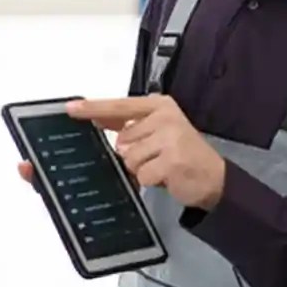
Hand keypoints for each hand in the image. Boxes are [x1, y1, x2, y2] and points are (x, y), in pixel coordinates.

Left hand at [67, 95, 226, 209]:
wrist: (214, 178)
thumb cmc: (182, 154)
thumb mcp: (157, 132)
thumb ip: (129, 125)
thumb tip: (97, 120)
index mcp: (158, 106)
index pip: (119, 106)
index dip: (93, 108)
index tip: (71, 109)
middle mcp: (164, 117)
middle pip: (121, 140)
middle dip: (133, 154)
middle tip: (157, 156)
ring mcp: (169, 137)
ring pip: (129, 158)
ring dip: (142, 168)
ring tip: (162, 165)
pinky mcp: (172, 160)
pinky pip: (142, 174)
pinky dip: (151, 180)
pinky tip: (168, 175)